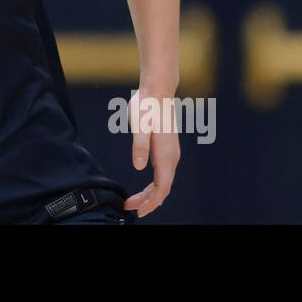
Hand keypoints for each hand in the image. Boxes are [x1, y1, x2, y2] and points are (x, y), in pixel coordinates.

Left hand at [123, 86, 180, 218]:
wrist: (158, 90)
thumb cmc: (147, 106)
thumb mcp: (140, 124)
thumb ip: (140, 145)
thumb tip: (138, 166)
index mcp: (166, 155)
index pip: (162, 188)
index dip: (150, 203)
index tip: (136, 211)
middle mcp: (172, 157)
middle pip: (163, 189)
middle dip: (148, 202)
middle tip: (129, 207)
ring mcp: (171, 154)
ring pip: (163, 183)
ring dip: (150, 195)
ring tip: (133, 201)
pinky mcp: (167, 150)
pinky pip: (163, 175)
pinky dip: (153, 186)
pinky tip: (144, 188)